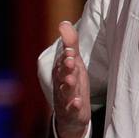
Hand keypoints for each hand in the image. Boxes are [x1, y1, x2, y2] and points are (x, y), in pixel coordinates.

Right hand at [52, 21, 90, 137]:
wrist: (70, 114)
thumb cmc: (73, 83)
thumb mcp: (75, 63)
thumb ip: (70, 44)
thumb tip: (64, 23)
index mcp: (62, 69)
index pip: (63, 60)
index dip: (67, 54)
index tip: (70, 49)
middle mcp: (61, 82)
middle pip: (62, 74)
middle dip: (66, 67)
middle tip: (71, 60)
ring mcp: (66, 97)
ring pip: (66, 90)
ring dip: (68, 84)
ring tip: (72, 79)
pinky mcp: (72, 111)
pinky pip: (71, 109)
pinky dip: (73, 105)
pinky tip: (77, 102)